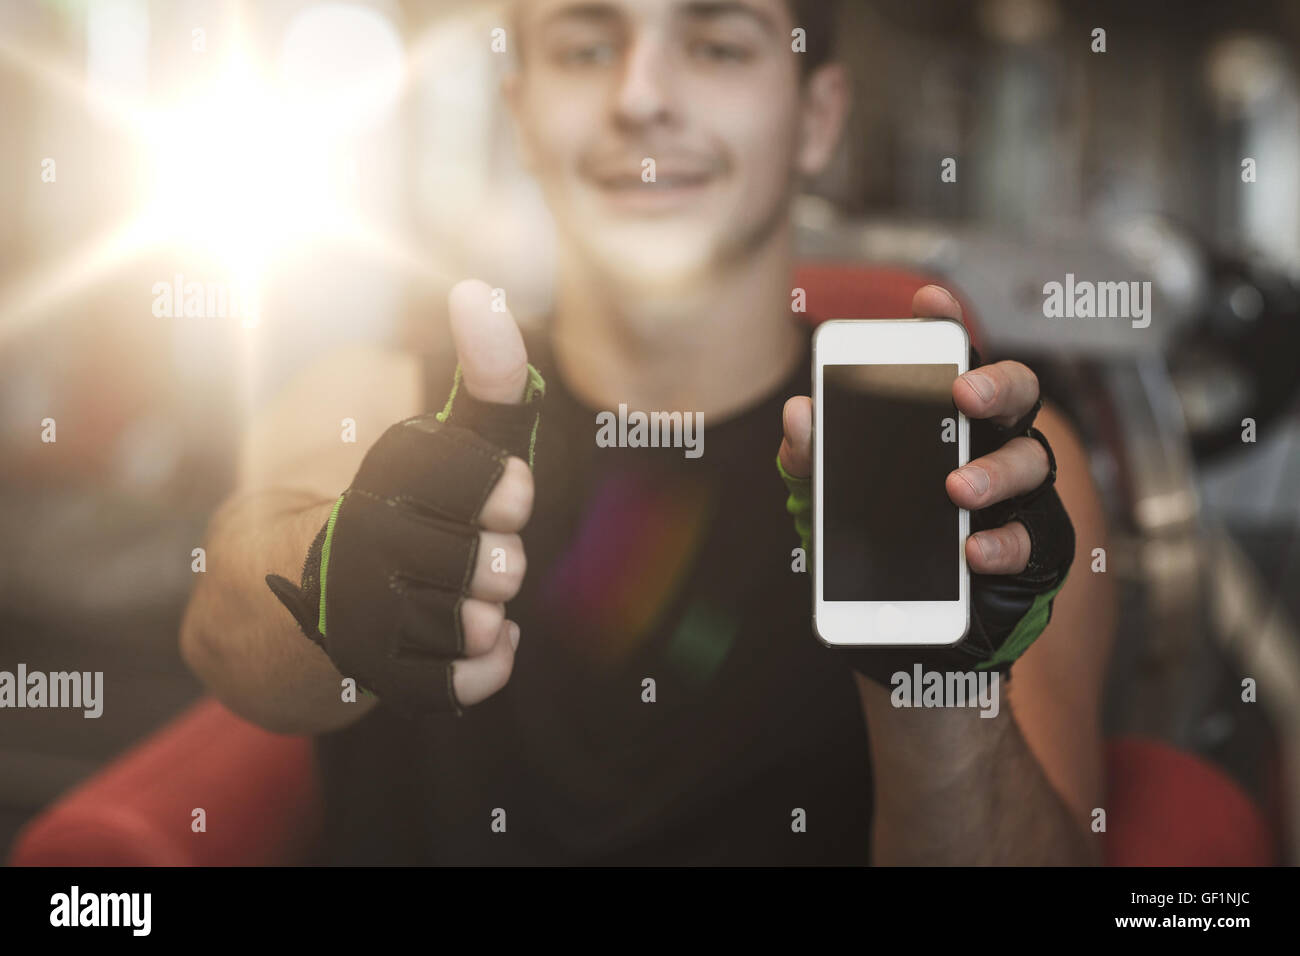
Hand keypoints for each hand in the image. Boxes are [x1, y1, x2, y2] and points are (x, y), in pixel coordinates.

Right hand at [266, 279, 545, 716]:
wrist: (295, 601)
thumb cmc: (399, 510)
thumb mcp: (438, 443)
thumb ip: (480, 382)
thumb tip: (480, 290)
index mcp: (374, 485)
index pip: (454, 474)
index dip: (497, 486)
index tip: (512, 491)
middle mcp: (356, 552)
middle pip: (483, 561)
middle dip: (502, 557)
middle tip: (494, 555)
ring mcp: (359, 622)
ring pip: (470, 625)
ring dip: (491, 613)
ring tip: (482, 602)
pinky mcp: (370, 678)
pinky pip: (457, 686)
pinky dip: (487, 667)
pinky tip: (487, 642)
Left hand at [776, 285, 1074, 682]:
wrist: (909, 632)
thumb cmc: (878, 543)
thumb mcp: (831, 500)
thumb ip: (814, 458)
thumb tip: (798, 415)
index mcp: (943, 421)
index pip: (953, 360)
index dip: (946, 325)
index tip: (928, 299)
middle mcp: (990, 444)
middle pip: (1014, 395)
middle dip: (993, 386)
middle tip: (963, 393)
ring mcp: (1020, 495)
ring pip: (1032, 462)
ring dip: (996, 472)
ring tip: (958, 488)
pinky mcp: (1034, 546)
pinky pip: (1031, 537)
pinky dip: (1002, 543)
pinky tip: (974, 551)